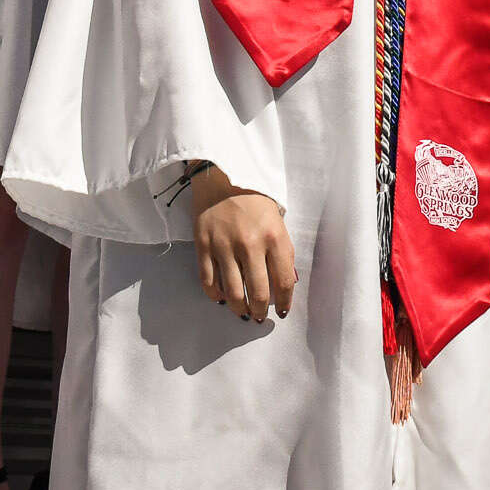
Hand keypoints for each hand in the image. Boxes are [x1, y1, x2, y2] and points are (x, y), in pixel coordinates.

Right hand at [190, 165, 295, 323]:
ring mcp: (224, 245)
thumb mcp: (277, 220)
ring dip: (239, 309)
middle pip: (258, 293)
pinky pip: (208, 281)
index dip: (284, 303)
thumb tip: (286, 283)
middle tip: (259, 316)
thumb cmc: (255, 198)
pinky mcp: (203, 245)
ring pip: (233, 293)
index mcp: (274, 236)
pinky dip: (216, 296)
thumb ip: (282, 251)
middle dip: (260, 312)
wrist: (223, 173)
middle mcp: (250, 244)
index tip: (281, 312)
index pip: (283, 282)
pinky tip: (222, 298)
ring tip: (243, 312)